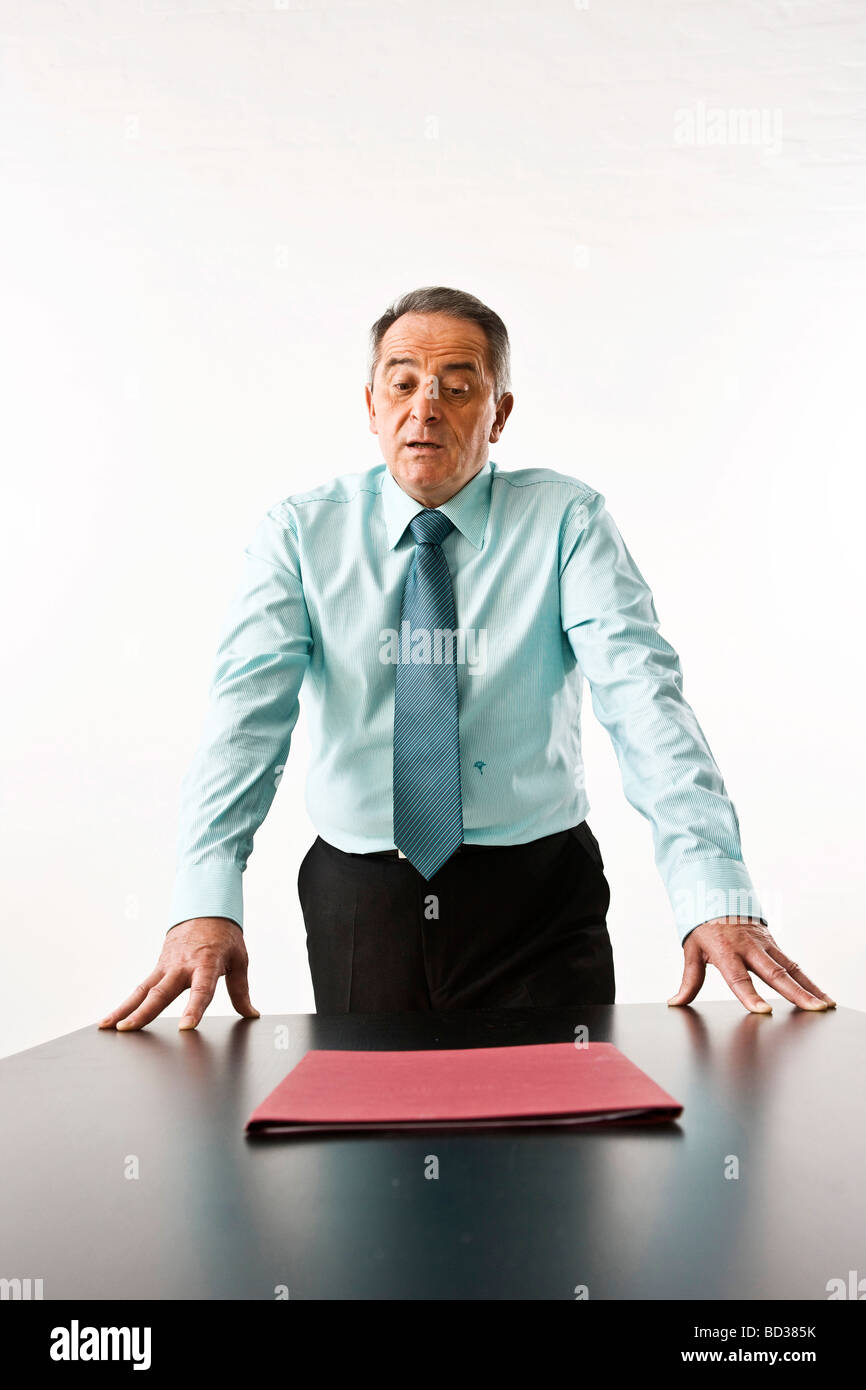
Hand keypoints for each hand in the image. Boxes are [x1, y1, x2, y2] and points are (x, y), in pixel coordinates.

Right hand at [98, 917, 259, 1031]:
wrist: (205, 908)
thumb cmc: (224, 936)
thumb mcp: (239, 959)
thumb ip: (241, 990)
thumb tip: (251, 1013)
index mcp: (207, 963)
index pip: (201, 990)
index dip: (194, 1009)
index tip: (186, 1027)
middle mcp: (182, 966)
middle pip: (162, 992)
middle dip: (145, 1012)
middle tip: (129, 1028)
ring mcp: (166, 966)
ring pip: (143, 990)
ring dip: (125, 1009)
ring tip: (109, 1027)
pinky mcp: (158, 968)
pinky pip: (140, 988)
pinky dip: (125, 1004)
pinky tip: (111, 1019)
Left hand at [667, 917, 835, 1013]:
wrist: (717, 894)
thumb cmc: (703, 924)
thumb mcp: (691, 950)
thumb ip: (689, 980)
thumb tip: (675, 1002)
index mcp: (726, 950)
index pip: (738, 977)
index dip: (750, 995)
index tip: (764, 1010)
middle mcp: (749, 948)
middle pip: (774, 973)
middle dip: (795, 993)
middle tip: (812, 1009)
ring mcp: (765, 945)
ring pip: (791, 968)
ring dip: (810, 988)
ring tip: (824, 1006)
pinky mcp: (774, 945)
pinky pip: (794, 964)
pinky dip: (809, 981)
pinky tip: (821, 996)